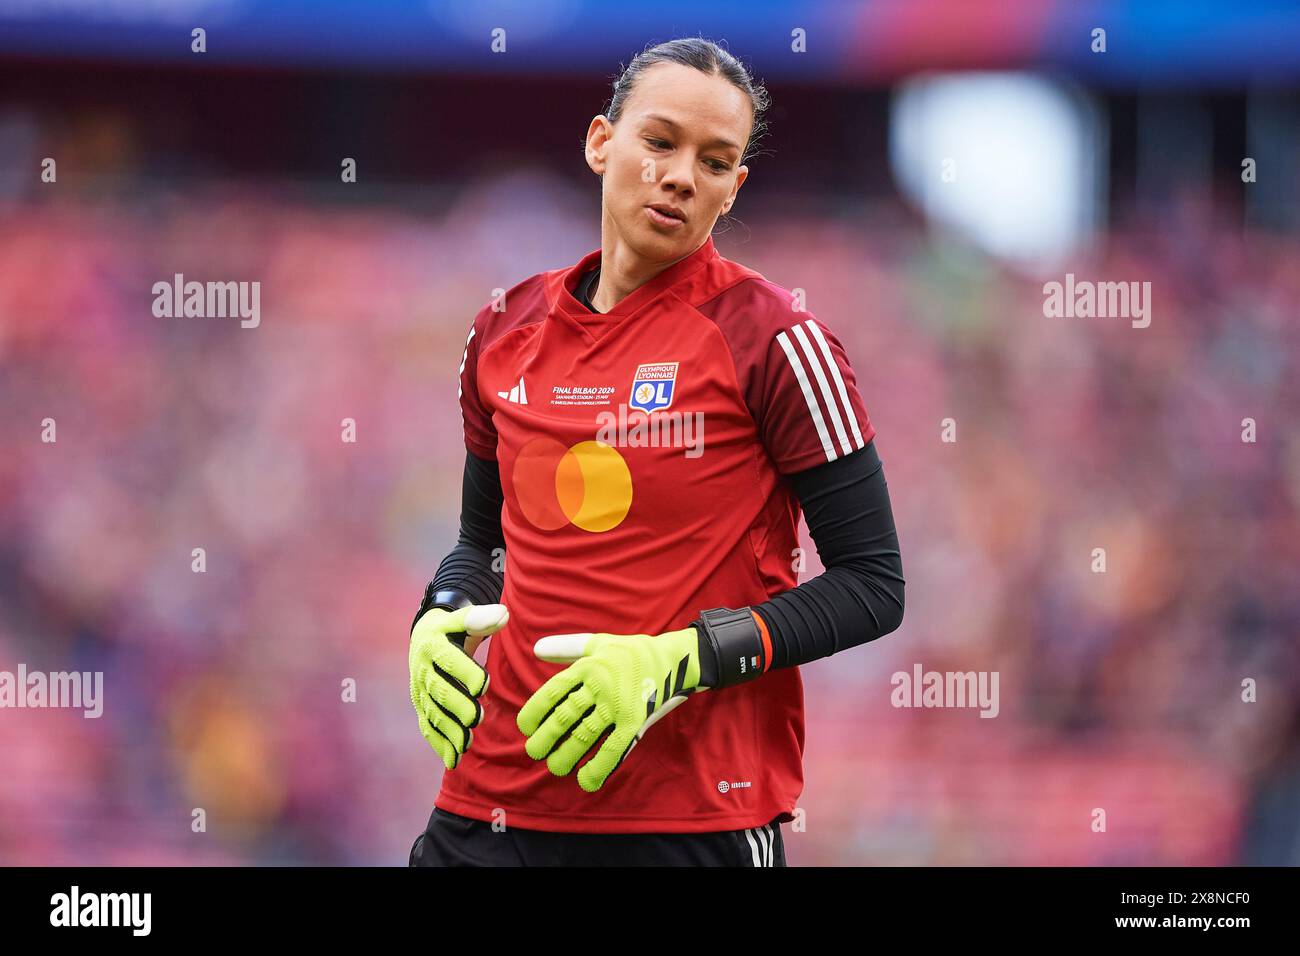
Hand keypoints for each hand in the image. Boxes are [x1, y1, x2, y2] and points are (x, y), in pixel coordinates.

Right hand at [409, 603, 508, 769]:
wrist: (423, 638)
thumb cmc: (452, 628)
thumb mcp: (462, 617)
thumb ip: (481, 618)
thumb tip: (503, 614)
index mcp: (433, 644)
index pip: (448, 659)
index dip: (465, 672)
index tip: (484, 684)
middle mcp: (422, 669)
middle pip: (439, 690)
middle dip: (457, 706)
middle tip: (477, 718)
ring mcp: (419, 691)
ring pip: (433, 713)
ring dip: (449, 730)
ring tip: (467, 743)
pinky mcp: (421, 706)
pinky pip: (428, 727)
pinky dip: (440, 744)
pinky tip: (454, 760)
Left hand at [517, 627, 704, 792]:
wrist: (675, 658)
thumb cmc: (632, 652)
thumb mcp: (599, 643)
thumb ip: (567, 647)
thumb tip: (536, 650)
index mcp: (588, 666)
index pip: (553, 691)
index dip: (535, 711)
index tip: (525, 727)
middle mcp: (601, 685)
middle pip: (565, 716)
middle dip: (545, 738)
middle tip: (534, 751)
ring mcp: (618, 704)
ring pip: (585, 736)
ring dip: (566, 756)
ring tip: (555, 767)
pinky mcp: (636, 721)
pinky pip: (614, 749)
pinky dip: (598, 767)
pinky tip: (585, 780)